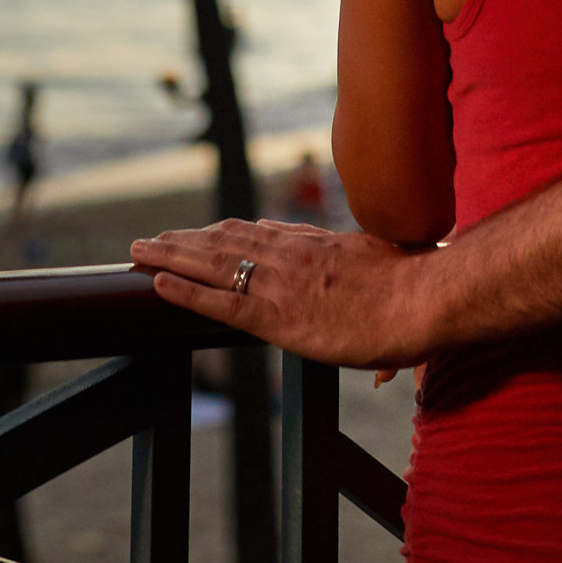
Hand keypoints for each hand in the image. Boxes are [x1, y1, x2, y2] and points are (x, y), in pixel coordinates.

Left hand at [128, 217, 444, 370]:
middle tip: (154, 238)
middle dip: (186, 239)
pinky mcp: (276, 316)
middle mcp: (291, 255)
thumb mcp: (391, 271)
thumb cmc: (417, 291)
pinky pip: (217, 302)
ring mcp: (281, 283)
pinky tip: (157, 285)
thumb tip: (386, 330)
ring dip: (170, 256)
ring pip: (211, 263)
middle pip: (226, 240)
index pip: (260, 233)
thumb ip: (377, 286)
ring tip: (139, 252)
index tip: (201, 232)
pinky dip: (182, 291)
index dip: (224, 232)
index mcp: (317, 244)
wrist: (422, 296)